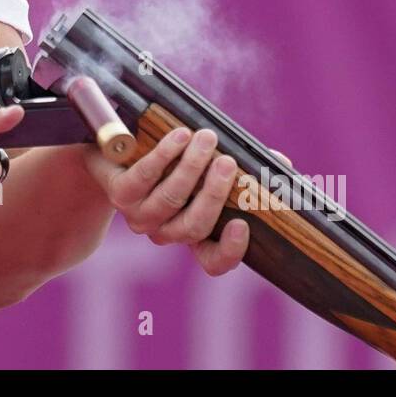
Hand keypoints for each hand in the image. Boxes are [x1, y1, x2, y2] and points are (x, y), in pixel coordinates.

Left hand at [83, 126, 292, 276]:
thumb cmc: (171, 157)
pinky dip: (164, 155)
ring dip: (191, 166)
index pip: (212, 261)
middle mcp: (165, 231)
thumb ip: (244, 168)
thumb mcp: (210, 163)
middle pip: (194, 225)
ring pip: (170, 199)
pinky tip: (178, 135)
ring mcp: (140, 215)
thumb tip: (282, 164)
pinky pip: (143, 177)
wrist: (113, 148)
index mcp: (191, 231)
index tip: (242, 226)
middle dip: (215, 192)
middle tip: (228, 161)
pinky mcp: (119, 194)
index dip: (228, 251)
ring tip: (206, 138)